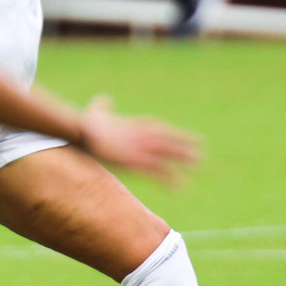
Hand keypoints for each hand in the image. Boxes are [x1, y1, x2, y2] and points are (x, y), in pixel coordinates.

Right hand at [76, 95, 201, 183]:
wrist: (85, 132)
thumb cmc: (86, 124)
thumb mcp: (96, 111)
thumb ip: (103, 105)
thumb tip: (105, 97)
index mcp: (133, 124)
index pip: (157, 127)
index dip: (170, 133)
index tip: (181, 136)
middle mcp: (141, 135)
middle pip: (168, 138)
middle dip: (184, 143)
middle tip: (200, 146)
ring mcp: (140, 148)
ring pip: (168, 153)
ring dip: (184, 158)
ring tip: (199, 163)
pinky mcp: (136, 162)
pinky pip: (157, 173)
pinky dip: (170, 180)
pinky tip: (180, 187)